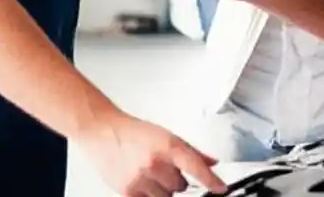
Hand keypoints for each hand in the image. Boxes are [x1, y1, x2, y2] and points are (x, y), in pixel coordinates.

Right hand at [78, 110, 228, 196]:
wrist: (102, 132)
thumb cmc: (132, 132)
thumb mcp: (165, 135)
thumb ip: (191, 151)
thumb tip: (211, 162)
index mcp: (167, 145)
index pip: (196, 167)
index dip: (211, 180)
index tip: (220, 188)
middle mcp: (155, 163)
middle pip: (181, 186)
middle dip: (175, 179)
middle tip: (162, 167)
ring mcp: (141, 179)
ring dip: (162, 189)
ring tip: (149, 172)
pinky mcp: (128, 191)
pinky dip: (149, 194)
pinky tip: (141, 180)